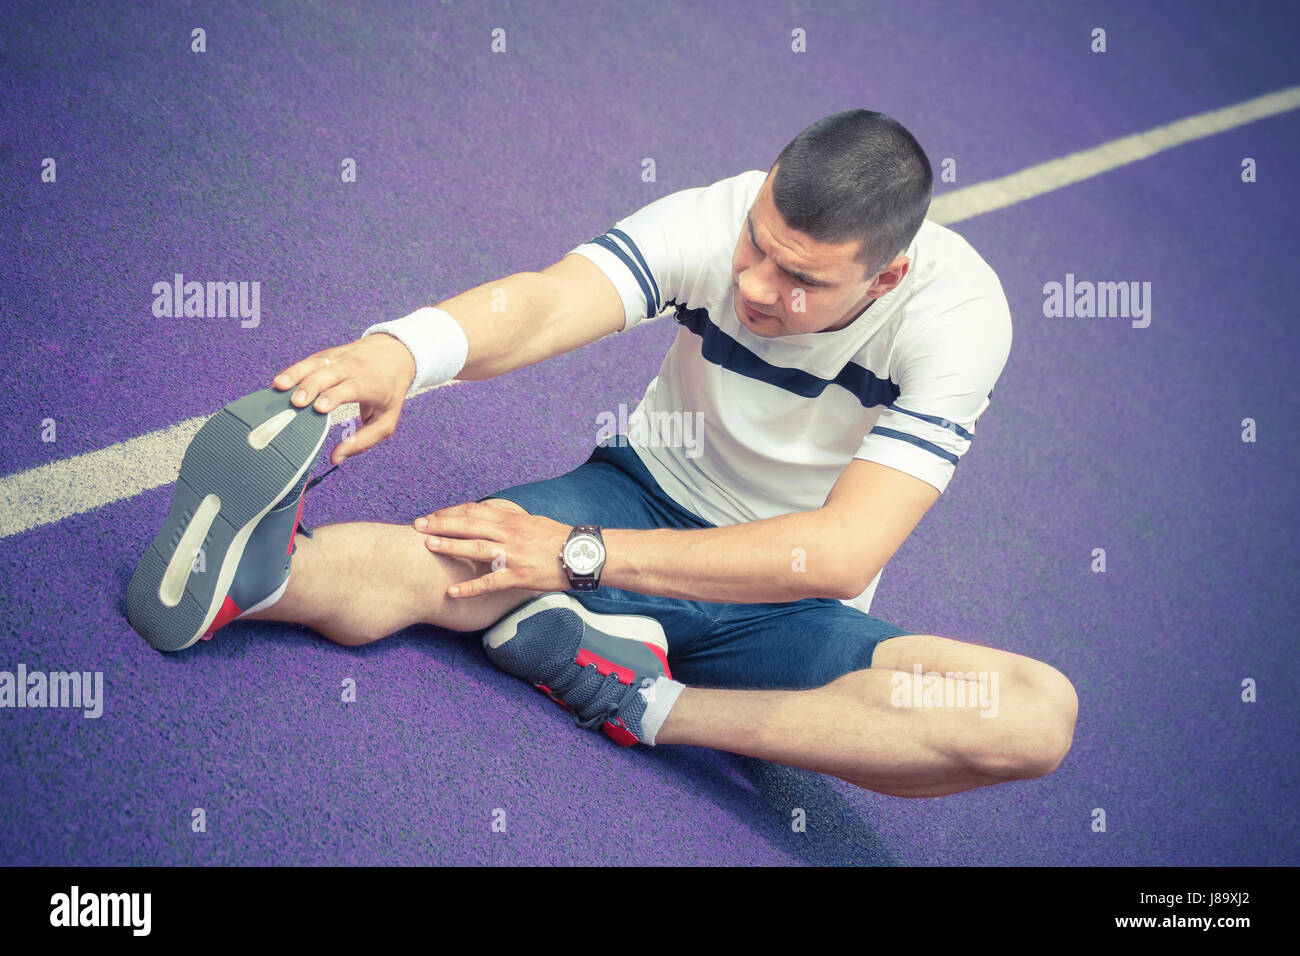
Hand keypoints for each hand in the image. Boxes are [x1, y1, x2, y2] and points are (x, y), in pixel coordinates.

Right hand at [271, 333, 416, 464]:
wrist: (396, 353)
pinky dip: (293, 370)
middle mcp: (353, 368)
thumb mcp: (386, 420)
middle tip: (295, 402)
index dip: (333, 396)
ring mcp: (340, 358)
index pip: (349, 388)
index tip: (318, 408)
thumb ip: (363, 441)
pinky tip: (279, 382)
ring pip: (315, 364)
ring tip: (279, 386)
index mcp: (370, 384)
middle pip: (328, 375)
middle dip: (311, 386)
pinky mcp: (329, 354)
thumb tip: (335, 458)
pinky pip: (309, 361)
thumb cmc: (389, 392)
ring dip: (296, 374)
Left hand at [413, 503, 570, 597]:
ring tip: (429, 546)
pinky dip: (470, 587)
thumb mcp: (534, 522)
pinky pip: (490, 582)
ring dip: (450, 546)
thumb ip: (511, 521)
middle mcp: (510, 534)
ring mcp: (513, 555)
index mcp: (512, 520)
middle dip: (442, 523)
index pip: (475, 511)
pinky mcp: (519, 576)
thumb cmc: (560, 539)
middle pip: (469, 524)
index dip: (452, 512)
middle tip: (418, 525)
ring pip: (476, 547)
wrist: (583, 555)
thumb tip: (493, 519)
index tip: (434, 515)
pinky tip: (452, 592)